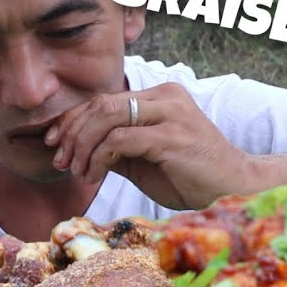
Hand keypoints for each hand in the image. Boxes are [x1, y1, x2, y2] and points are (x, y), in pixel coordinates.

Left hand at [46, 82, 255, 209]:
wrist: (233, 190)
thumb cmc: (189, 177)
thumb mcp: (143, 160)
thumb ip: (115, 147)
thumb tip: (75, 149)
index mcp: (160, 96)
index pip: (104, 99)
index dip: (72, 119)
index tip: (53, 142)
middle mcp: (166, 97)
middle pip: (100, 105)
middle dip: (72, 133)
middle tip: (60, 160)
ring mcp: (171, 114)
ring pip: (106, 118)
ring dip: (83, 147)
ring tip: (78, 171)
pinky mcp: (171, 136)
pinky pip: (119, 140)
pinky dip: (98, 157)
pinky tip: (94, 175)